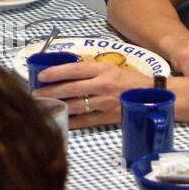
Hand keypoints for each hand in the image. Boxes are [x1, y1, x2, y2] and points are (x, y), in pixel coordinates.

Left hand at [34, 60, 152, 127]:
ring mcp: (106, 102)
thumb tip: (63, 71)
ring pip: (75, 106)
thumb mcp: (110, 68)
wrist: (153, 96)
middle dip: (50, 92)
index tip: (41, 75)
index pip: (74, 69)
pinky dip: (71, 121)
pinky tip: (59, 120)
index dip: (56, 72)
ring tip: (43, 108)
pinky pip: (85, 121)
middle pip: (71, 89)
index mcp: (103, 69)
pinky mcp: (108, 117)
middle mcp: (103, 85)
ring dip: (57, 107)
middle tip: (35, 94)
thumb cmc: (129, 80)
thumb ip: (90, 70)